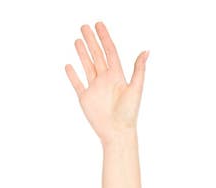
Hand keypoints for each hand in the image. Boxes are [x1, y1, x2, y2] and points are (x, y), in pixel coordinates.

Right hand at [65, 22, 148, 145]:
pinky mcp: (85, 98)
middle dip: (91, 41)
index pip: (110, 52)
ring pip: (87, 66)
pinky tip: (69, 65)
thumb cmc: (129, 114)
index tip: (99, 25)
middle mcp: (105, 80)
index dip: (105, 38)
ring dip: (82, 53)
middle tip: (84, 26)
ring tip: (77, 40)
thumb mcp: (136, 89)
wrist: (117, 133)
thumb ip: (139, 69)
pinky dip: (72, 75)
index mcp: (117, 76)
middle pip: (97, 56)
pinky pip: (77, 83)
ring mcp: (95, 89)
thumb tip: (146, 50)